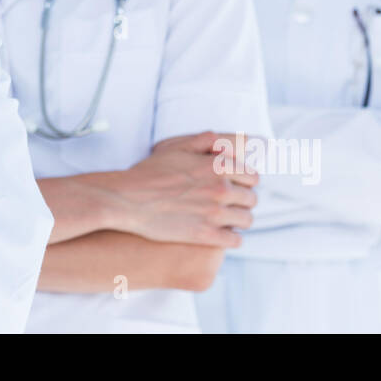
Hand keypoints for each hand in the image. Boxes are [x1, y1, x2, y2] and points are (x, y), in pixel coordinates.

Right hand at [108, 130, 258, 246]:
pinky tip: (221, 234)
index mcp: (217, 166)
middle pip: (251, 199)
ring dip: (239, 219)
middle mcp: (220, 189)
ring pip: (246, 220)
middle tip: (231, 204)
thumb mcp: (177, 148)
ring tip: (227, 219)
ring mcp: (213, 213)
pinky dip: (231, 237)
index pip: (252, 177)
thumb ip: (206, 141)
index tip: (238, 186)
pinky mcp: (205, 235)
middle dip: (243, 201)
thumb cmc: (150, 172)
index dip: (246, 182)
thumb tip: (227, 143)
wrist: (127, 199)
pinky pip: (235, 240)